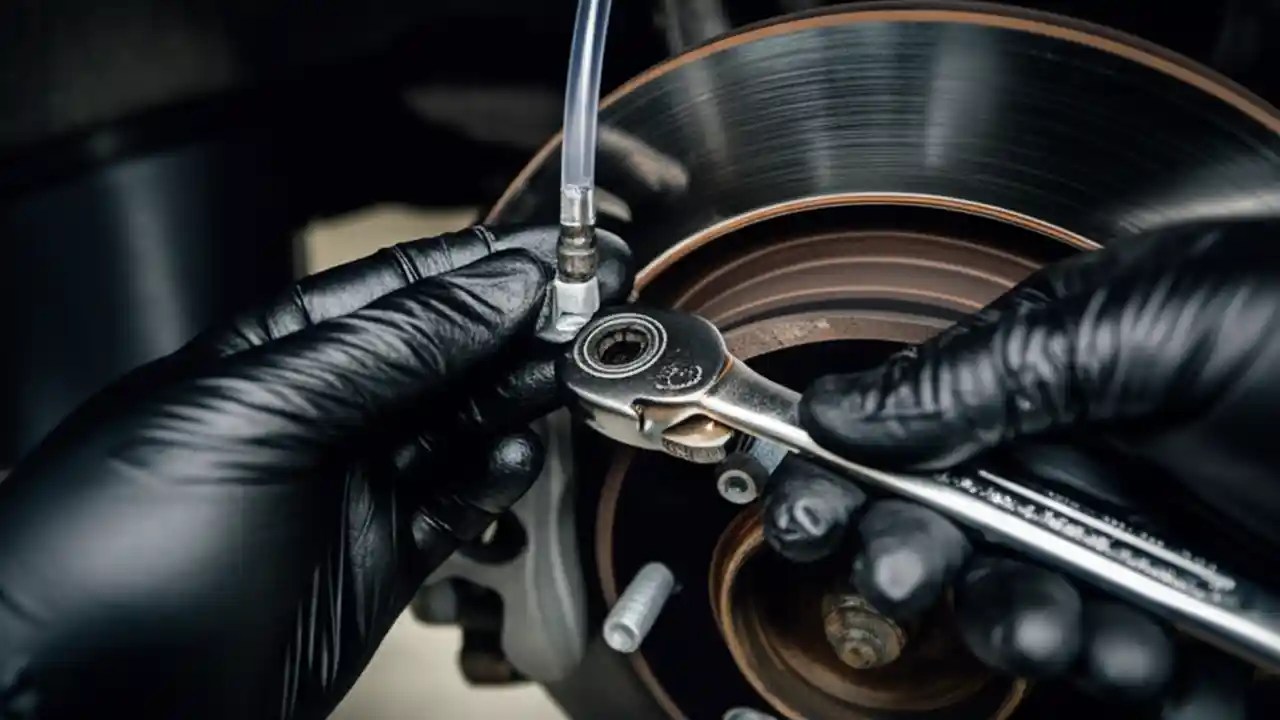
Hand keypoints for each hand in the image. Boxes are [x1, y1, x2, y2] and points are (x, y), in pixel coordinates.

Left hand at [0, 225, 631, 719]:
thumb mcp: (255, 415)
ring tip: (574, 374)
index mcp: (271, 358)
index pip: (398, 290)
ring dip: (521, 397)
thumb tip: (493, 288)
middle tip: (595, 311)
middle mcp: (316, 418)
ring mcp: (349, 493)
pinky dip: (495, 479)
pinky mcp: (377, 565)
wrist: (86, 708)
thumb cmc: (114, 550)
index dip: (483, 267)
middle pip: (443, 355)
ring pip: (460, 427)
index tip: (560, 254)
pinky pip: (456, 506)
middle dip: (520, 328)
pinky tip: (520, 455)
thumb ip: (385, 350)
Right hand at [763, 220, 1279, 715]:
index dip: (842, 476)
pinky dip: (1140, 688)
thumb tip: (846, 409)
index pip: (911, 437)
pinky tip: (1177, 664)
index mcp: (1058, 387)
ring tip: (1083, 628)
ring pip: (1032, 624)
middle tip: (911, 573)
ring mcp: (1153, 560)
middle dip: (917, 567)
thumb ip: (982, 374)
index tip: (802, 510)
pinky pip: (1140, 688)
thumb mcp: (1142, 326)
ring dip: (1032, 635)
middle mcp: (1095, 475)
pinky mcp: (1216, 636)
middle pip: (952, 542)